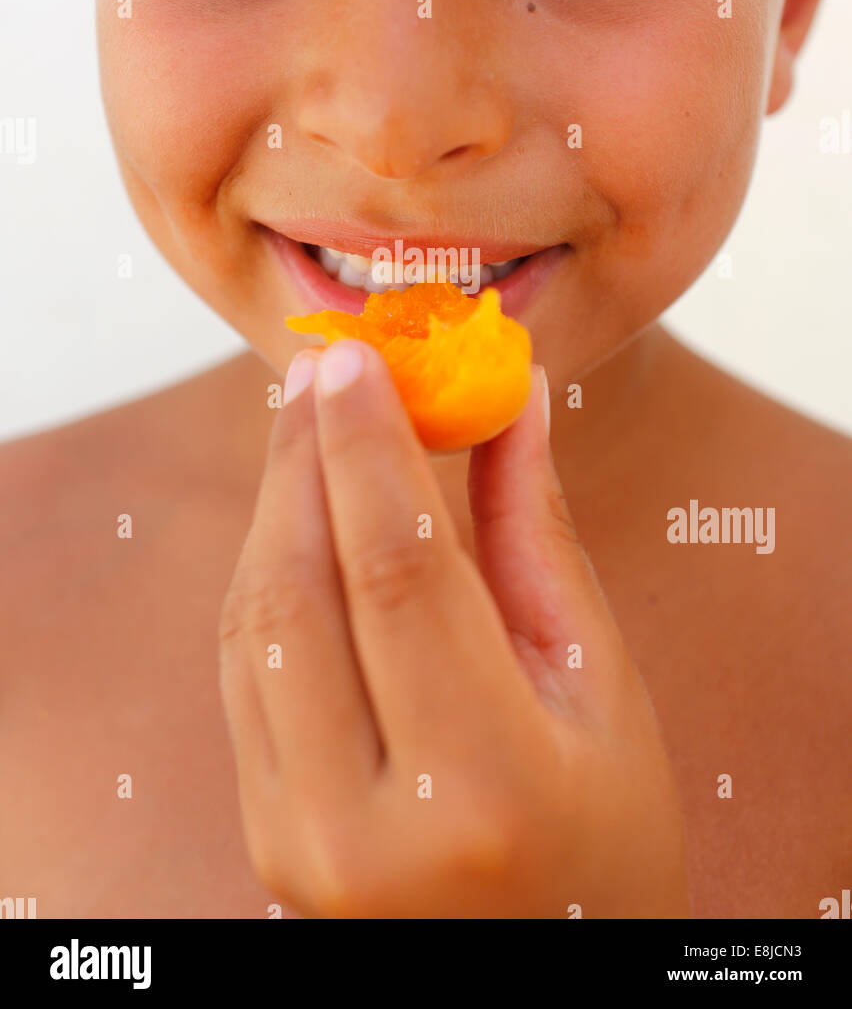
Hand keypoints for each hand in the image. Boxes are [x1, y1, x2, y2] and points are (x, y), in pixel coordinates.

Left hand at [219, 339, 689, 917]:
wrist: (533, 984)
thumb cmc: (604, 842)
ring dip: (276, 510)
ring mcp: (296, 844)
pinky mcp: (265, 838)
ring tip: (310, 425)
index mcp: (485, 786)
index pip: (398, 570)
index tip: (354, 357)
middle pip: (301, 590)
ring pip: (256, 629)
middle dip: (304, 459)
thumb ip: (535, 538)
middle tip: (323, 368)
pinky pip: (248, 676)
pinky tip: (299, 520)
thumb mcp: (599, 692)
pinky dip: (269, 580)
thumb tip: (512, 397)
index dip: (368, 446)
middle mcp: (364, 826)